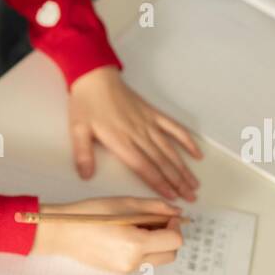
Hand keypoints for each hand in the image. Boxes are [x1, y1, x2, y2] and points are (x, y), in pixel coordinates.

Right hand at [28, 197, 184, 271]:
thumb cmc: (89, 215)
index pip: (175, 240)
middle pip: (171, 254)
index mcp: (136, 244)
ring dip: (157, 244)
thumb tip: (177, 212)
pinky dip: (143, 249)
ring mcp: (126, 269)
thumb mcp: (125, 203)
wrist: (62, 233)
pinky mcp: (119, 271)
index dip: (176, 225)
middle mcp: (133, 261)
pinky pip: (142, 261)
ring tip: (138, 227)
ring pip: (157, 259)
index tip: (167, 216)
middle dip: (170, 237)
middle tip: (156, 221)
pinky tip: (127, 235)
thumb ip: (155, 207)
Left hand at [68, 66, 200, 201]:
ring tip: (195, 184)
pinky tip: (197, 154)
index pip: (144, 167)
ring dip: (184, 168)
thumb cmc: (85, 104)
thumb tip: (86, 176)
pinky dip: (187, 141)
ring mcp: (149, 123)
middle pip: (162, 162)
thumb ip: (83, 154)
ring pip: (170, 149)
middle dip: (177, 182)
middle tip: (190, 198)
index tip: (171, 197)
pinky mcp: (153, 114)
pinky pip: (174, 128)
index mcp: (121, 141)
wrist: (95, 76)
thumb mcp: (77, 130)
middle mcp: (139, 134)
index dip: (159, 183)